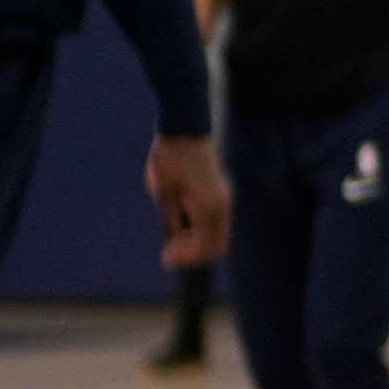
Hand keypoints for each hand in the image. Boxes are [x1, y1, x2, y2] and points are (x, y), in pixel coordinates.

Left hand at [148, 133, 229, 267]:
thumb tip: (174, 240)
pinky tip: (183, 228)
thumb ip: (171, 220)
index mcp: (207, 207)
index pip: (203, 247)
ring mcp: (224, 198)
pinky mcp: (221, 192)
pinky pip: (217, 223)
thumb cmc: (170, 158)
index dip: (185, 258)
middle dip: (194, 256)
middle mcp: (222, 205)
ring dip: (199, 244)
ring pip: (219, 235)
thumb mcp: (163, 193)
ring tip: (174, 243)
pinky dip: (203, 232)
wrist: (184, 128)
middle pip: (217, 246)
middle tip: (170, 256)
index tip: (165, 259)